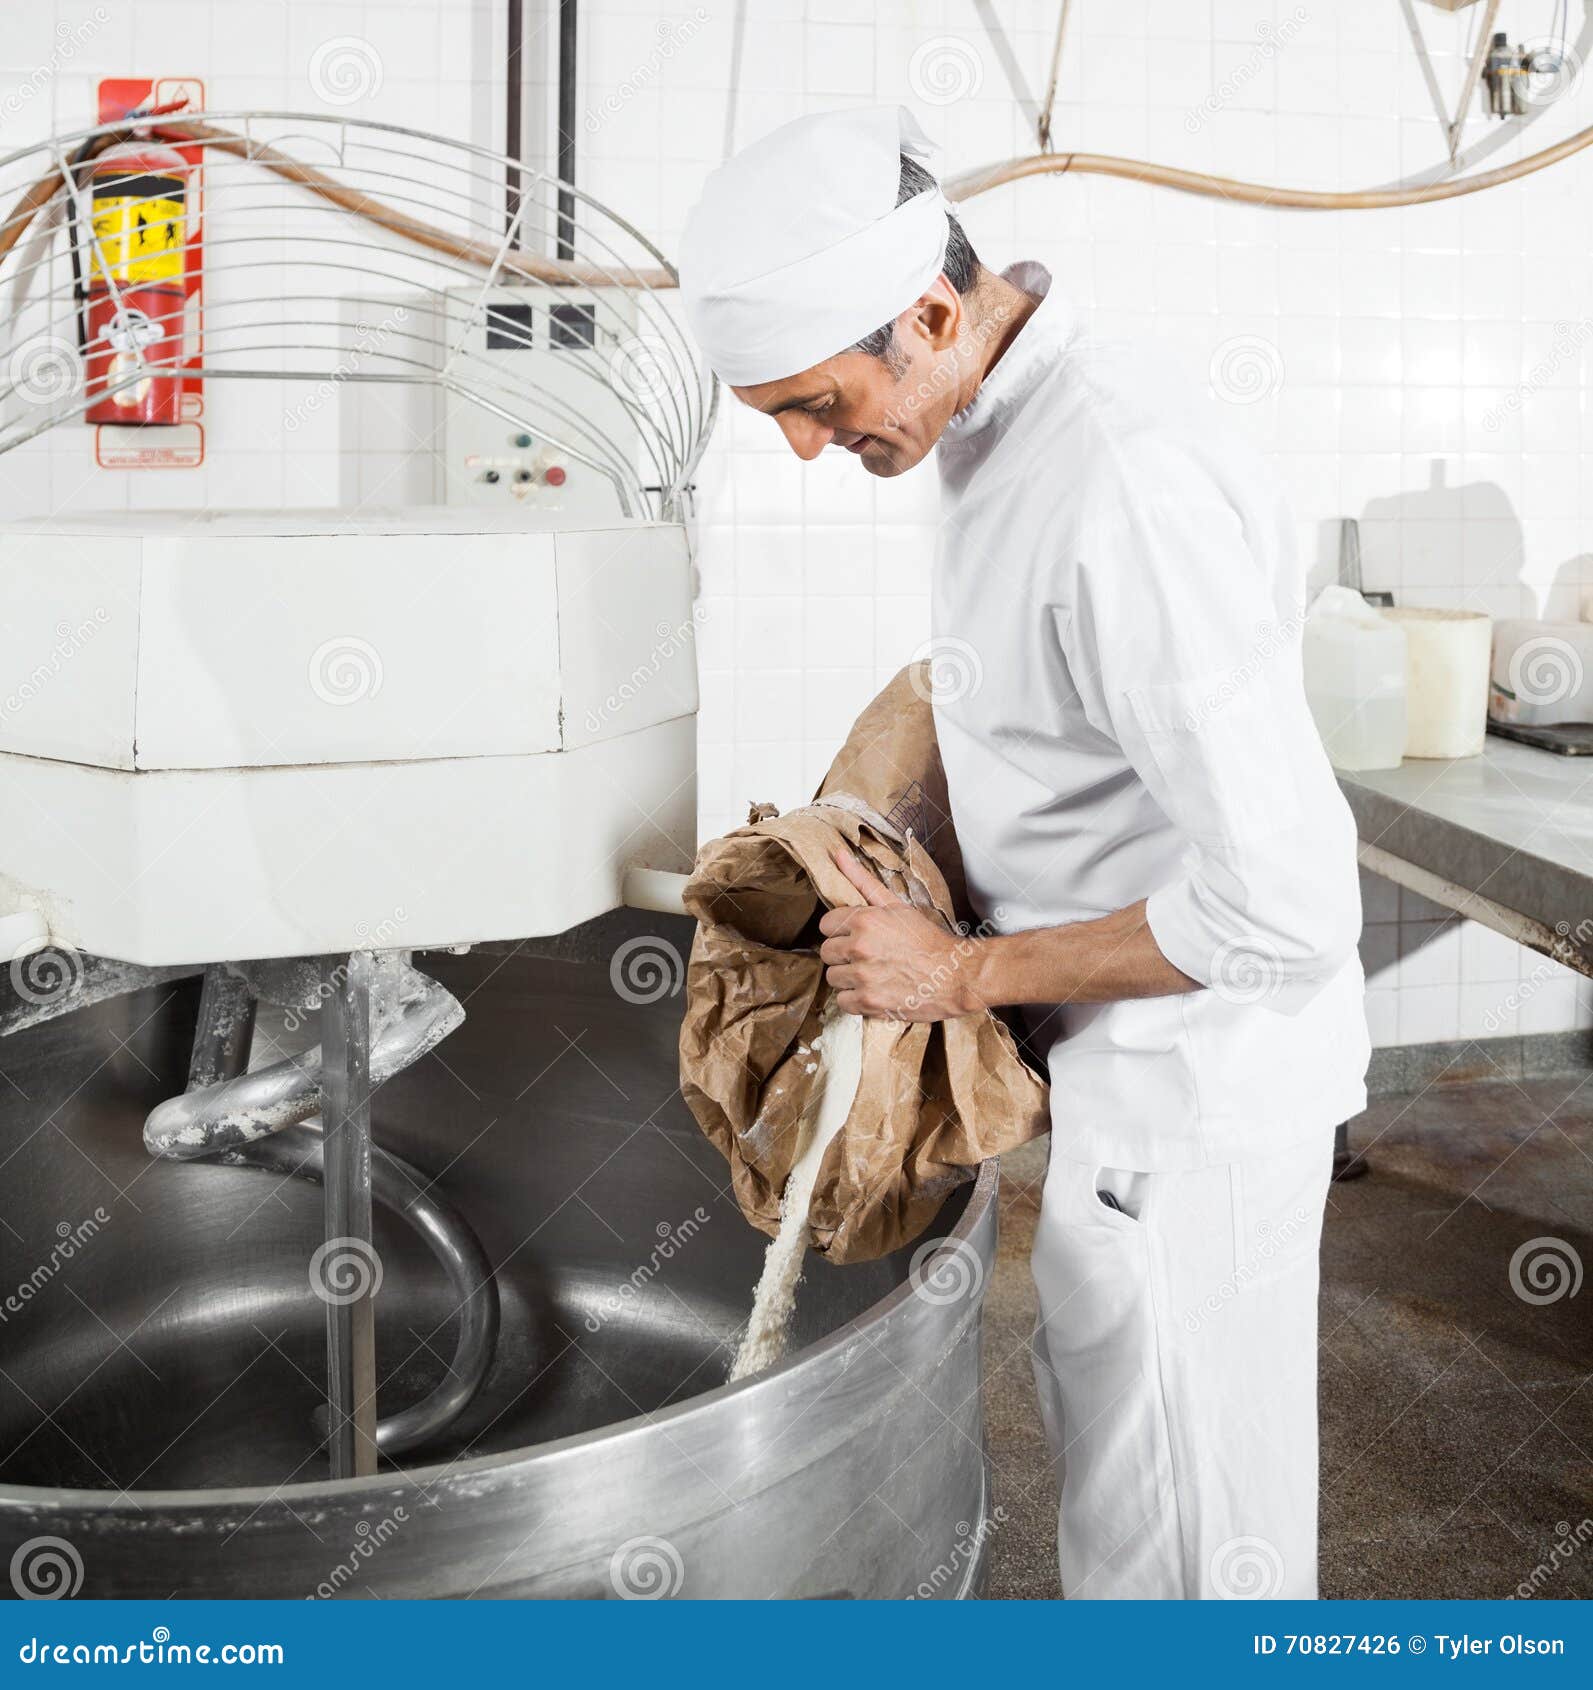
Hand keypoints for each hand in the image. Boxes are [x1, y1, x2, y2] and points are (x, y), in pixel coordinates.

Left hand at [818, 846, 985, 1020]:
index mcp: (864, 920)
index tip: (858, 938)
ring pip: (833, 978)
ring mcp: (863, 976)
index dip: (842, 932)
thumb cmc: (927, 939)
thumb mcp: (896, 906)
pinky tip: (874, 991)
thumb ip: (863, 881)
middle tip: (868, 957)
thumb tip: (838, 854)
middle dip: (844, 955)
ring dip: (849, 979)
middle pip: (827, 953)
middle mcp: (859, 947)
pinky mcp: (868, 1002)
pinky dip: (856, 1000)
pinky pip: (843, 1002)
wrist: (955, 975)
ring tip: (873, 975)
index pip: (826, 925)